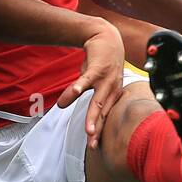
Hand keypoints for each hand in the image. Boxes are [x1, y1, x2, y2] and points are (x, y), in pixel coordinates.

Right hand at [57, 18, 126, 147]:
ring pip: (97, 101)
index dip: (99, 131)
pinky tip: (73, 95)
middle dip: (98, 130)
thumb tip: (69, 105)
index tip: (93, 147)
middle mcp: (112, 89)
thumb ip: (88, 94)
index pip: (105, 116)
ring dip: (93, 117)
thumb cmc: (101, 61)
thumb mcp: (97, 80)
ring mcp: (106, 79)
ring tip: (87, 131)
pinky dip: (79, 88)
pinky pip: (87, 80)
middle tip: (92, 145)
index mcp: (112, 94)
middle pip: (103, 113)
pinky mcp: (98, 68)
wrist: (106, 35)